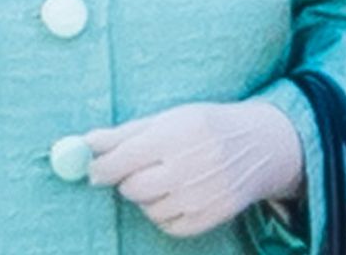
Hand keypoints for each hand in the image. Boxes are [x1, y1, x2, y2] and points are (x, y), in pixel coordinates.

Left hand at [84, 100, 302, 238]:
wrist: (261, 146)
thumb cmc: (204, 127)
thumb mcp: (167, 119)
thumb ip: (124, 133)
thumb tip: (84, 143)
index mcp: (175, 136)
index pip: (124, 158)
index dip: (101, 167)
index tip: (92, 170)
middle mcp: (189, 168)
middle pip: (133, 188)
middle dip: (125, 181)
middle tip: (133, 171)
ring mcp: (203, 196)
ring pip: (148, 208)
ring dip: (145, 197)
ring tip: (163, 179)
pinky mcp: (212, 217)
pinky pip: (168, 225)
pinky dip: (162, 214)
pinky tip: (174, 195)